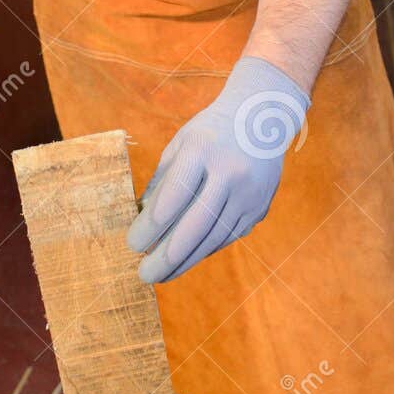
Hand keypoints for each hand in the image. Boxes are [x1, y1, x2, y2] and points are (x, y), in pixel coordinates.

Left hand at [125, 55, 309, 284]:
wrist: (261, 117)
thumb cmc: (209, 132)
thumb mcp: (180, 144)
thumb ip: (162, 181)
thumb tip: (141, 221)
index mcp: (203, 149)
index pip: (173, 196)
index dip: (150, 225)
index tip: (131, 244)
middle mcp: (230, 172)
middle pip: (196, 224)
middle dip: (167, 256)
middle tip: (144, 275)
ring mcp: (250, 192)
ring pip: (214, 237)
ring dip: (186, 261)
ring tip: (162, 275)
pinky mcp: (260, 207)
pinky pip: (229, 236)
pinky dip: (206, 249)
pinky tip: (187, 258)